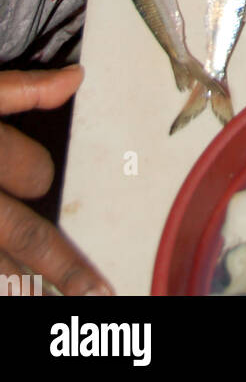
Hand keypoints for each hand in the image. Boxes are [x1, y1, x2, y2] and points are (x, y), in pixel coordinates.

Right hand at [0, 67, 112, 295]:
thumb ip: (24, 89)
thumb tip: (75, 79)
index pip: (37, 174)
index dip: (38, 174)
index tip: (32, 175)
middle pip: (27, 236)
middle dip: (66, 266)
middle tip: (100, 292)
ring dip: (21, 285)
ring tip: (47, 302)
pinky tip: (7, 292)